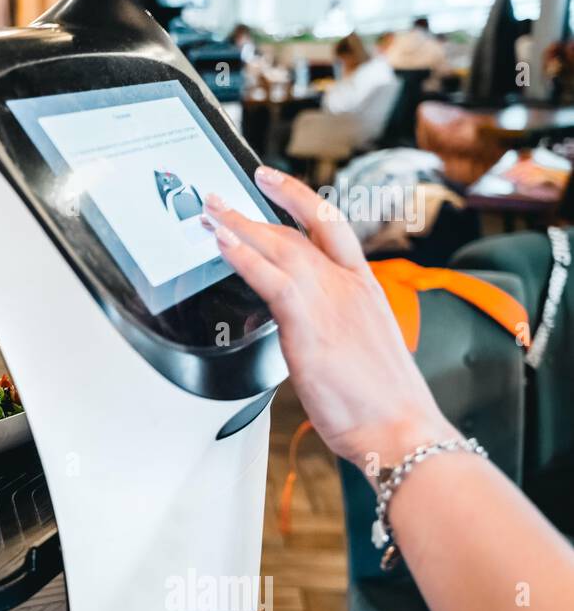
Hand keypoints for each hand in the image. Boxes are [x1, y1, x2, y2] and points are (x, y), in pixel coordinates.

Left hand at [203, 166, 457, 471]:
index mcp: (363, 287)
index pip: (328, 225)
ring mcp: (330, 300)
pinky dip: (242, 256)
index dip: (297, 198)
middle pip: (295, 232)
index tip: (271, 181)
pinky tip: (221, 244)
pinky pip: (270, 278)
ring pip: (279, 246)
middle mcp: (348, 285)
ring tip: (209, 212)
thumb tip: (306, 326)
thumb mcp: (360, 348)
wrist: (400, 429)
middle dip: (253, 211)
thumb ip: (332, 324)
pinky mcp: (310, 323)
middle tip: (219, 200)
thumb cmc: (381, 401)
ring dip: (238, 225)